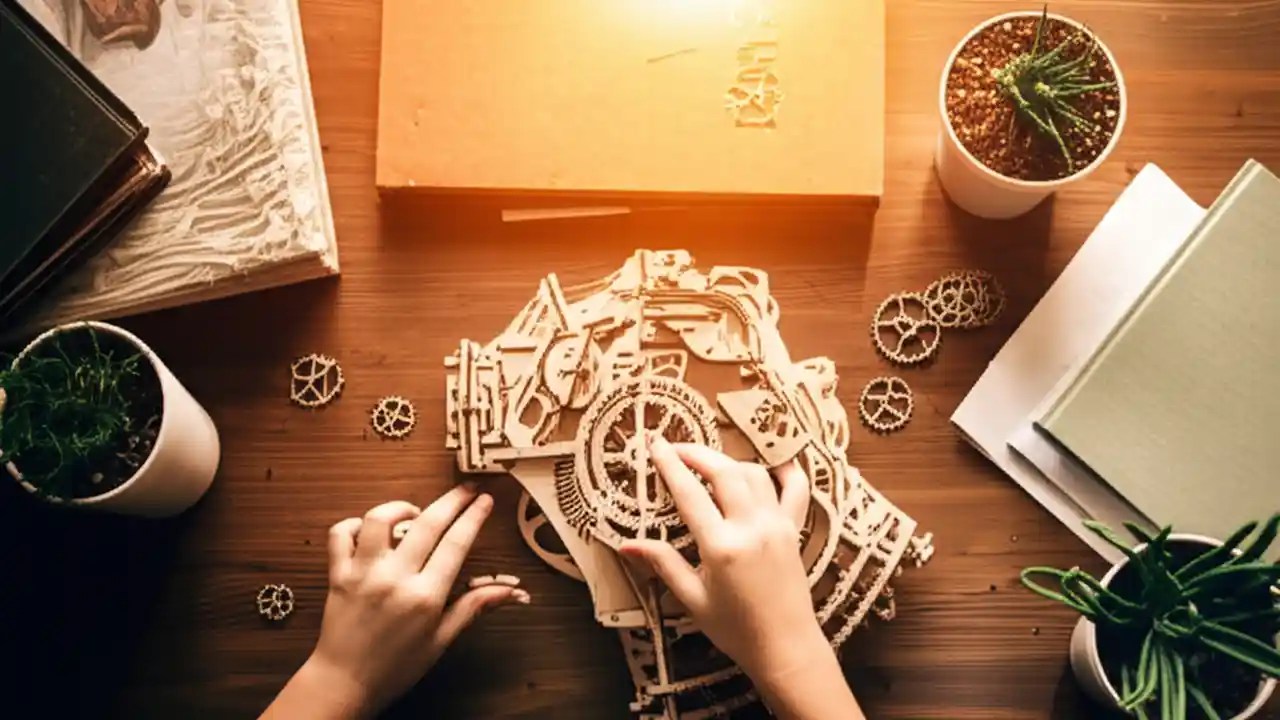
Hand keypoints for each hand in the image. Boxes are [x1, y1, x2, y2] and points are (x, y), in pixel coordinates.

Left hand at [263, 486, 527, 719]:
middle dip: (452, 500)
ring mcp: (364, 574)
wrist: (345, 683)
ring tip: (413, 511)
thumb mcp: (441, 640)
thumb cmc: (395, 667)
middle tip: (465, 489)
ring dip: (399, 507)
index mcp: (425, 596)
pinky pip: (340, 534)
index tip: (484, 500)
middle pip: (427, 522)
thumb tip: (511, 592)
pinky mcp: (338, 575)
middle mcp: (395, 579)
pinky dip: (353, 525)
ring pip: (379, 519)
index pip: (456, 543)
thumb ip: (472, 608)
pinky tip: (369, 531)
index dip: (473, 517)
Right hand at [618, 437, 819, 682]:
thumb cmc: (735, 629)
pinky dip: (784, 470)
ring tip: (708, 462)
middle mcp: (751, 528)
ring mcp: (776, 526)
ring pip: (754, 474)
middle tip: (676, 447)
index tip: (655, 444)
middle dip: (697, 453)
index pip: (690, 493)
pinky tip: (770, 462)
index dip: (670, 464)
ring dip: (728, 461)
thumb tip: (626, 545)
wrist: (785, 648)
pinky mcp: (793, 530)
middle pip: (723, 472)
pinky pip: (795, 489)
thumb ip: (662, 564)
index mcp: (721, 547)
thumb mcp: (692, 599)